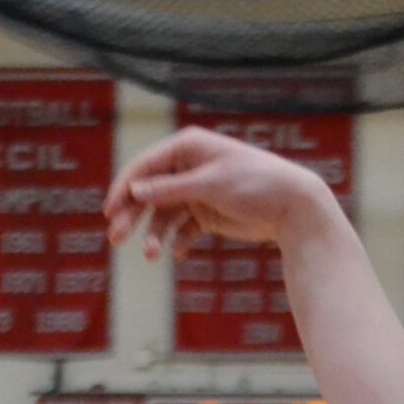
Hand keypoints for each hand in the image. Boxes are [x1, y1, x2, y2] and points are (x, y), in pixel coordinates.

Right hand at [102, 127, 339, 259]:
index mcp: (187, 147)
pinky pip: (184, 230)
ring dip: (155, 235)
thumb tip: (134, 191)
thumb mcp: (210, 184)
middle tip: (116, 239)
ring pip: (165, 215)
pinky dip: (178, 242)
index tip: (109, 212)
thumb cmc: (255, 184)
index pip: (144, 167)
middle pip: (149, 193)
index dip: (123, 188)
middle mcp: (189, 167)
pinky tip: (178, 254)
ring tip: (153, 256)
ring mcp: (198, 192)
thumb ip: (171, 189)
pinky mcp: (208, 214)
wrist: (294, 206)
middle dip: (132, 216)